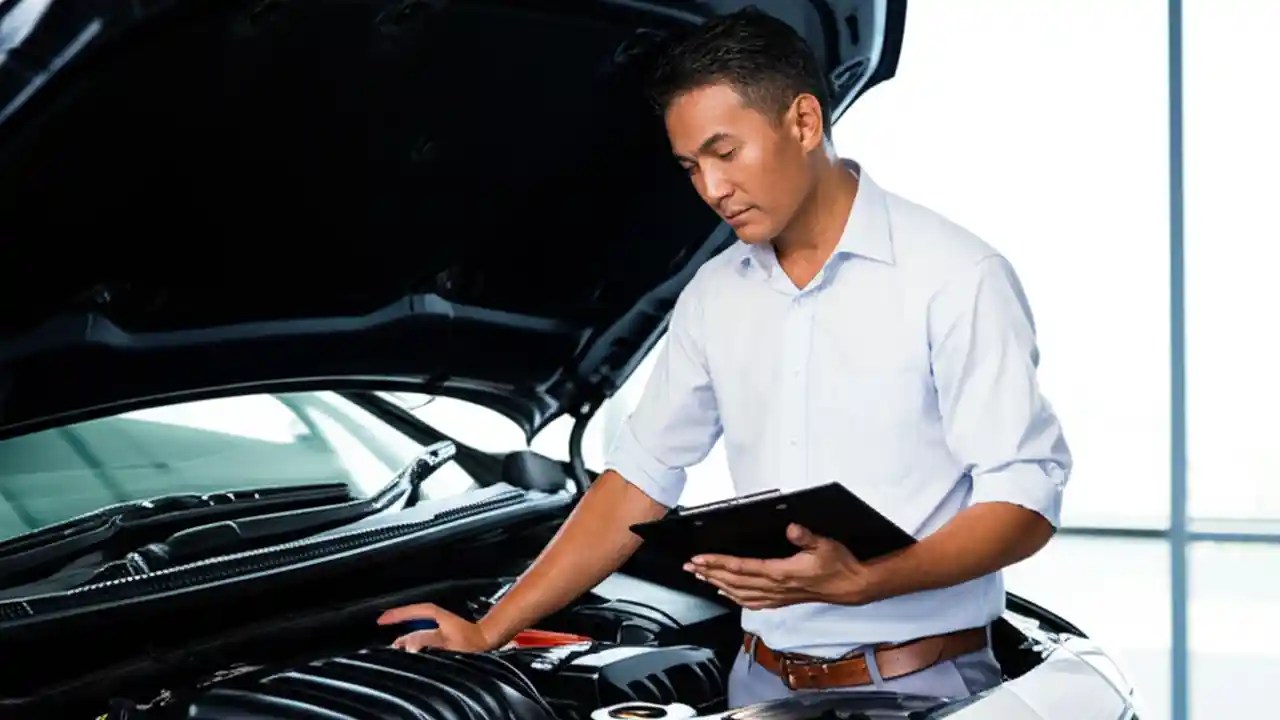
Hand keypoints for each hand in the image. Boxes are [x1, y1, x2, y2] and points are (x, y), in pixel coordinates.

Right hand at [376, 602, 498, 652]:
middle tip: (380, 629)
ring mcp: (436, 624)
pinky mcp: (439, 634)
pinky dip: (411, 640)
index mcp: (434, 613)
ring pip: (414, 627)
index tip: (380, 620)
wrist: (486, 641)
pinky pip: (419, 634)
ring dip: (403, 634)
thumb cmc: (469, 640)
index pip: (410, 611)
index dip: (394, 615)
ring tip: (390, 646)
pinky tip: (406, 649)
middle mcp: (433, 617)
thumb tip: (405, 644)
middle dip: (395, 622)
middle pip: (409, 618)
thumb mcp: (445, 640)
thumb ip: (425, 640)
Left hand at [684, 523, 876, 608]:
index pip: (742, 568)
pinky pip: (752, 601)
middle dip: (710, 573)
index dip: (719, 563)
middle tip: (690, 567)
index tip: (701, 558)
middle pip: (734, 582)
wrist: (852, 586)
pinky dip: (735, 597)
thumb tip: (792, 528)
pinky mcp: (782, 599)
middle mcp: (776, 587)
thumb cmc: (838, 565)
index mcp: (782, 573)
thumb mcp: (824, 544)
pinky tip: (727, 593)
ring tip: (700, 578)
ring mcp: (778, 596)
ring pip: (740, 593)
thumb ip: (806, 537)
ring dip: (718, 585)